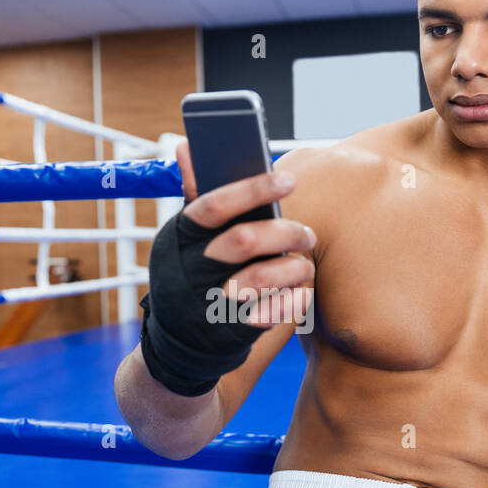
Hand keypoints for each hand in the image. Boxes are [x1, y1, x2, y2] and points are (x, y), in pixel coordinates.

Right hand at [176, 140, 314, 326]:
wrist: (180, 342)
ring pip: (259, 278)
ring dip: (292, 268)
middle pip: (242, 240)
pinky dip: (292, 302)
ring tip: (305, 264)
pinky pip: (271, 314)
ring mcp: (209, 302)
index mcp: (181, 238)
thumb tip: (187, 145)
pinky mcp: (229, 330)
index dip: (252, 189)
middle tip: (307, 234)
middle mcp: (192, 269)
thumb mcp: (185, 238)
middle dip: (283, 232)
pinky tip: (300, 294)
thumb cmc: (191, 274)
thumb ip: (195, 195)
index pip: (213, 205)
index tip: (288, 181)